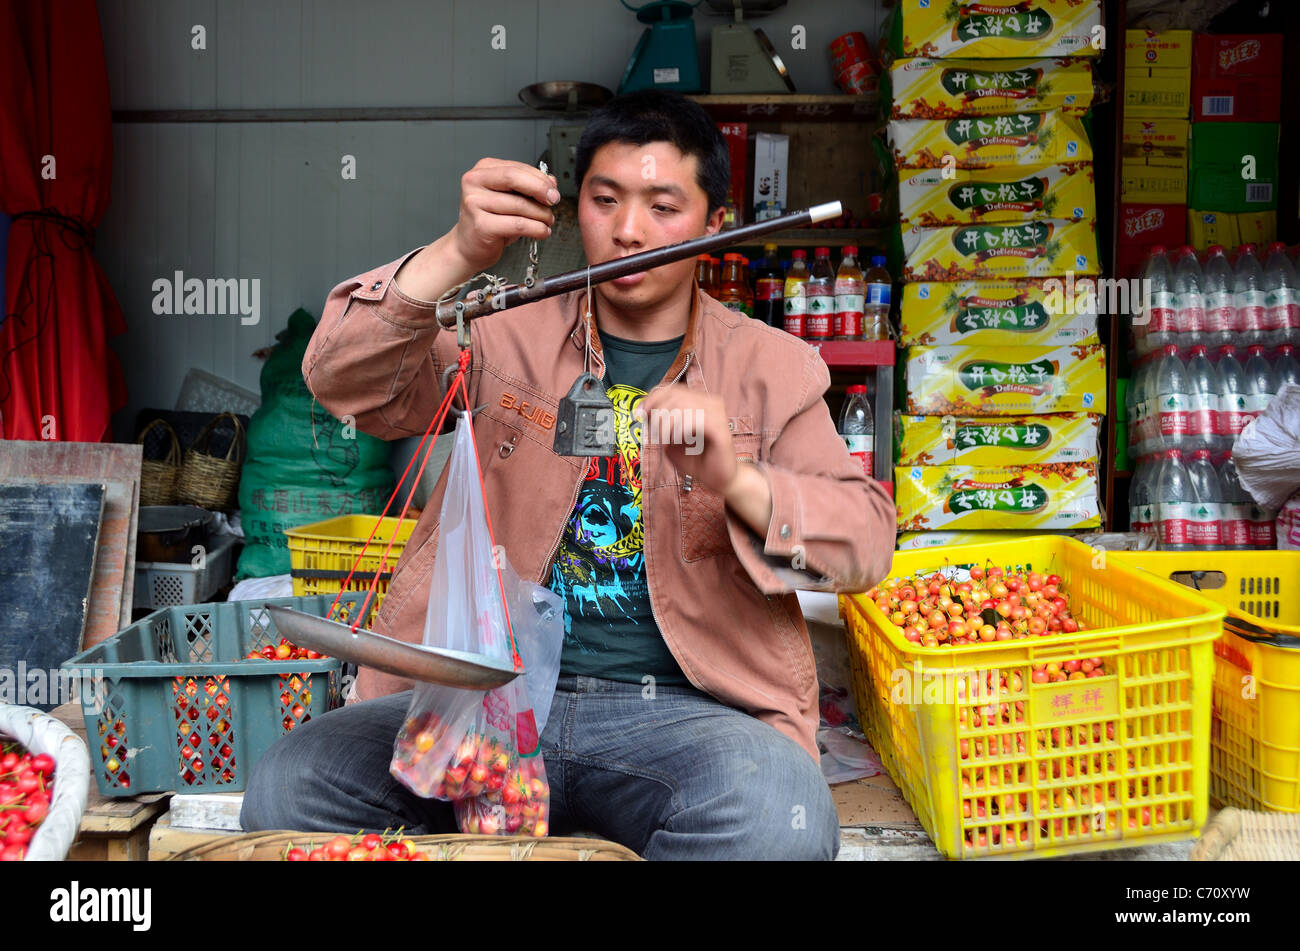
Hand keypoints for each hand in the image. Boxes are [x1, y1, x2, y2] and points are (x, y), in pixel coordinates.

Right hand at [449, 158, 559, 274]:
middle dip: (540, 189)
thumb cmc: (490, 221)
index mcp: (483, 171)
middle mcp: (475, 183)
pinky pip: (518, 224)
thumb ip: (528, 187)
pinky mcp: (481, 225)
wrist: (468, 247)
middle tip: (554, 200)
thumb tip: (551, 182)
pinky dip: (536, 229)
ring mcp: (475, 203)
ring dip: (541, 214)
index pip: (516, 168)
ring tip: (547, 221)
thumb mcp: (509, 199)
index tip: (553, 189)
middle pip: (514, 178)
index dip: (539, 178)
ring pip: (520, 205)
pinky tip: (542, 231)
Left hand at [637, 385, 773, 536]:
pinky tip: (676, 440)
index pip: (672, 389)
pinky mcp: (720, 428)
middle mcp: (710, 403)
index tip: (640, 413)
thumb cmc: (697, 461)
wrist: (720, 480)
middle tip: (654, 433)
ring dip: (667, 424)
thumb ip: (658, 424)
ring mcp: (717, 414)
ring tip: (665, 440)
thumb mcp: (670, 440)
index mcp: (699, 402)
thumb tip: (643, 410)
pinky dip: (679, 430)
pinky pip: (694, 420)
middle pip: (675, 395)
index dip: (653, 398)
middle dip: (658, 413)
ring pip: (683, 405)